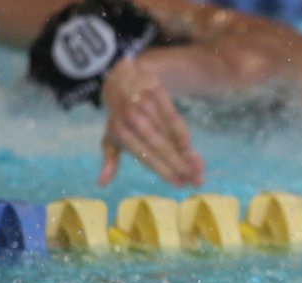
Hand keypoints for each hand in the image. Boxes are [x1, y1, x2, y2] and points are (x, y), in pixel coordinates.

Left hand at [98, 58, 204, 187]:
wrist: (123, 79)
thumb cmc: (120, 117)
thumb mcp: (111, 137)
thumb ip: (110, 161)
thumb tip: (101, 184)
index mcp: (120, 132)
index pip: (145, 156)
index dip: (163, 171)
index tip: (180, 185)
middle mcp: (130, 118)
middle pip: (158, 146)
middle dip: (179, 165)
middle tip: (197, 180)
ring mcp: (143, 103)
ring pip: (167, 133)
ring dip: (185, 153)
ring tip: (200, 168)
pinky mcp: (155, 91)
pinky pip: (171, 114)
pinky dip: (180, 130)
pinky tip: (189, 146)